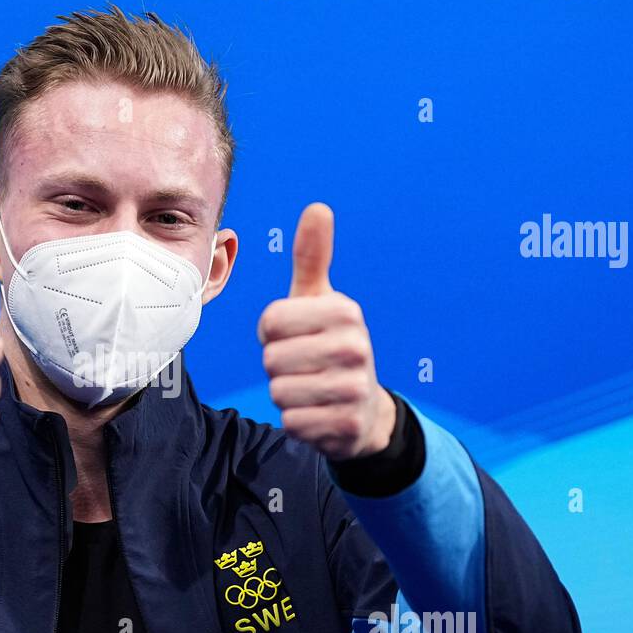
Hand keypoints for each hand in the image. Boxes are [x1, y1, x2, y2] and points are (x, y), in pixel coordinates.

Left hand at [258, 203, 395, 461]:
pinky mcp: (346, 425)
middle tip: (305, 366)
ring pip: (278, 391)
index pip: (270, 321)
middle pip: (271, 358)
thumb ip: (312, 258)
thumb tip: (317, 207)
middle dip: (278, 367)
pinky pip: (292, 422)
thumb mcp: (320, 300)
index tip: (295, 336)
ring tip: (311, 388)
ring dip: (286, 394)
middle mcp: (356, 346)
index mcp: (345, 311)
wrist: (363, 409)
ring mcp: (354, 387)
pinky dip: (297, 421)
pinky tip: (318, 413)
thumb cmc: (328, 345)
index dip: (271, 333)